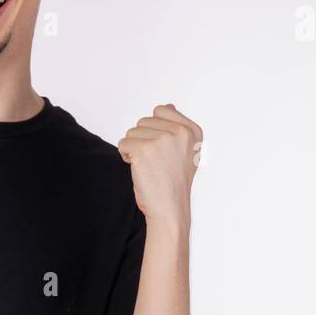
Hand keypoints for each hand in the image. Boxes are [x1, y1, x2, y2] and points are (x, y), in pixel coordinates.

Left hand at [117, 103, 201, 228]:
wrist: (169, 208)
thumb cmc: (173, 183)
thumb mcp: (184, 151)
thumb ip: (176, 127)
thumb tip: (168, 106)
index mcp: (192, 131)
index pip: (161, 110)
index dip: (154, 130)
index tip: (163, 150)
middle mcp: (179, 133)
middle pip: (143, 122)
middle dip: (143, 140)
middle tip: (155, 162)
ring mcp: (162, 140)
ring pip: (131, 132)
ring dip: (134, 149)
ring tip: (149, 166)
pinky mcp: (144, 150)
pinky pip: (123, 144)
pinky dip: (126, 156)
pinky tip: (140, 169)